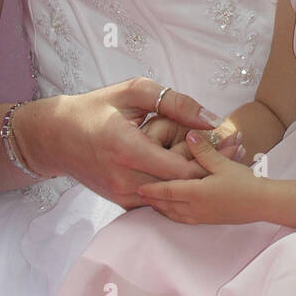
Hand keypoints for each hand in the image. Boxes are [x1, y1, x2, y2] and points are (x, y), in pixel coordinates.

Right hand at [13, 78, 229, 210]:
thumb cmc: (95, 108)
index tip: (233, 141)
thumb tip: (211, 119)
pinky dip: (181, 184)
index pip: (182, 169)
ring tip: (226, 155)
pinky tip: (196, 167)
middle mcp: (124, 179)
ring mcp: (122, 195)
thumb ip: (174, 102)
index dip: (212, 157)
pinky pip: (161, 198)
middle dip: (213, 167)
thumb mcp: (132, 92)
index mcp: (126, 148)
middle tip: (240, 147)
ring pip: (175, 194)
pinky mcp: (122, 203)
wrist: (55, 138)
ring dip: (200, 178)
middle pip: (183, 185)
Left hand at [137, 131, 260, 224]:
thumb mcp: (223, 163)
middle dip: (152, 201)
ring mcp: (202, 216)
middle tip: (139, 195)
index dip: (151, 190)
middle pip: (167, 206)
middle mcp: (195, 208)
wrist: (263, 203)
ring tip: (152, 202)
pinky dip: (173, 214)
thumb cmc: (245, 183)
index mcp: (196, 193)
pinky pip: (184, 219)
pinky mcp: (209, 220)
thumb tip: (189, 134)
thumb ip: (203, 150)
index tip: (137, 187)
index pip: (167, 192)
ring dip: (162, 209)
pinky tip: (173, 210)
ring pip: (174, 215)